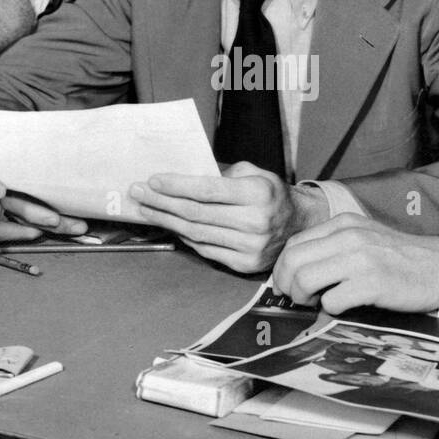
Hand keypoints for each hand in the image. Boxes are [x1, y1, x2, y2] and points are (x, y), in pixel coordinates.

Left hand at [130, 161, 328, 272]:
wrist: (300, 225)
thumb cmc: (270, 193)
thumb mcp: (254, 172)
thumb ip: (221, 174)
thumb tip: (182, 175)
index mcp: (258, 193)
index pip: (207, 190)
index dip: (176, 185)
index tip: (153, 180)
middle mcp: (256, 222)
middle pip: (196, 213)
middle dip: (162, 202)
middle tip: (138, 193)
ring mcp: (251, 247)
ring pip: (196, 233)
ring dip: (166, 221)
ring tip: (147, 210)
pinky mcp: (245, 265)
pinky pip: (205, 250)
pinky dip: (184, 237)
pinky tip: (170, 226)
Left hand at [272, 214, 438, 312]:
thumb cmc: (402, 258)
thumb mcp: (365, 239)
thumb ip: (334, 247)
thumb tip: (297, 272)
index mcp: (343, 224)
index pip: (294, 244)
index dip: (284, 269)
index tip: (291, 286)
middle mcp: (348, 236)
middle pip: (292, 261)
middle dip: (287, 286)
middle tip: (301, 299)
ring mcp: (361, 259)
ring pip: (304, 279)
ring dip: (304, 298)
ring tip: (318, 304)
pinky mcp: (373, 283)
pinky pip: (332, 301)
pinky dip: (330, 310)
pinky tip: (344, 308)